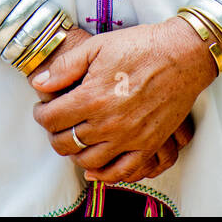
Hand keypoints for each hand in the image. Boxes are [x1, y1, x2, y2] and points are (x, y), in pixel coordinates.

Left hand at [31, 18, 214, 184]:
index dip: (41, 114)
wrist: (182, 55)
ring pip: (88, 161)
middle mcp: (108, 124)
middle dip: (54, 134)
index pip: (52, 119)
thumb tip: (40, 83)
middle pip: (65, 143)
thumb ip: (66, 66)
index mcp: (92, 97)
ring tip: (75, 138)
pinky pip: (121, 172)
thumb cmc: (140, 46)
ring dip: (74, 153)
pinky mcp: (148, 145)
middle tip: (56, 123)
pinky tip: (94, 167)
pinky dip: (103, 175)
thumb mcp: (98, 46)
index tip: (43, 108)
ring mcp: (129, 138)